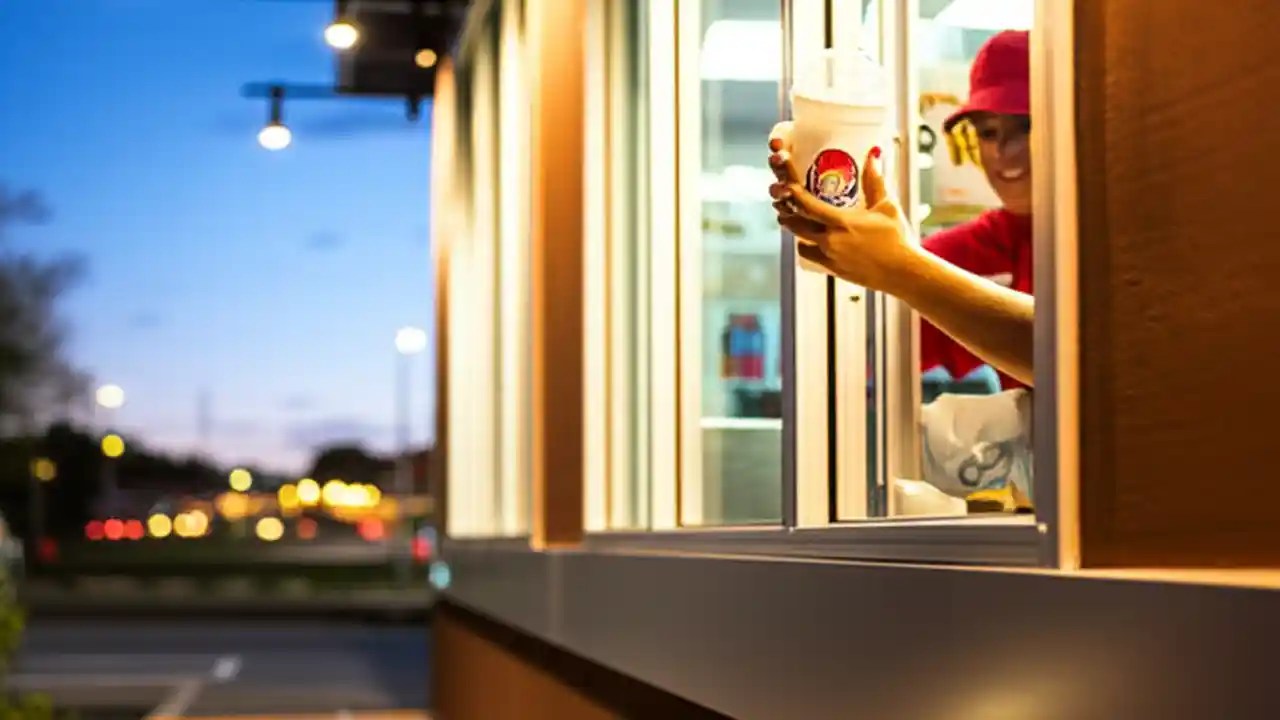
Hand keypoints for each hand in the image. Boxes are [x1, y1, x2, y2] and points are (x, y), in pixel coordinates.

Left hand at [767, 121, 918, 291]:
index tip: (785, 187)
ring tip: (795, 221)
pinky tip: (812, 240)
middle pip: (797, 226)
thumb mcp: (887, 206)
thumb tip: (873, 154)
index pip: (809, 207)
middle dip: (787, 215)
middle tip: (782, 205)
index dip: (794, 196)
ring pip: (801, 243)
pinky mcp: (833, 270)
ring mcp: (830, 257)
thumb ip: (875, 181)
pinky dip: (808, 247)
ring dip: (796, 232)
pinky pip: (811, 256)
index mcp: (843, 222)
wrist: (902, 273)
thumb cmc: (897, 238)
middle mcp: (831, 240)